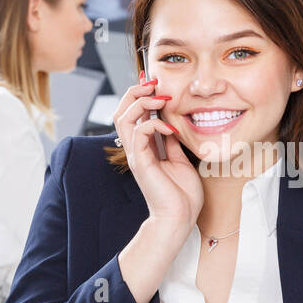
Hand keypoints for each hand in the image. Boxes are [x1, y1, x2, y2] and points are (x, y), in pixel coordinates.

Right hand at [112, 73, 203, 230]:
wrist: (180, 219)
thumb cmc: (182, 196)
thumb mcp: (181, 161)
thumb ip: (173, 143)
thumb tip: (172, 125)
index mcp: (145, 148)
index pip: (133, 115)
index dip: (141, 96)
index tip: (157, 85)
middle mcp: (136, 150)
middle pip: (121, 111)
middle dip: (135, 93)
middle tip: (153, 84)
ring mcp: (136, 156)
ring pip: (123, 118)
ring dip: (140, 103)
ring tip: (158, 98)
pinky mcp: (141, 163)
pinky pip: (139, 133)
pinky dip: (154, 124)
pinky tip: (170, 129)